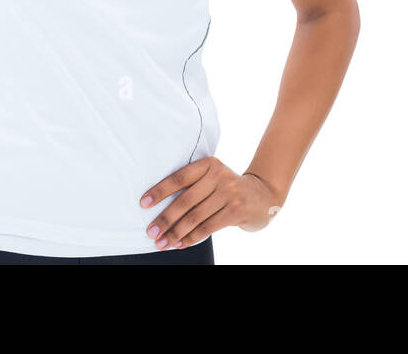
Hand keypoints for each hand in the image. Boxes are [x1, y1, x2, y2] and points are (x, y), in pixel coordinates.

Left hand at [138, 157, 282, 249]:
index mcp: (208, 164)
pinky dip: (191, 238)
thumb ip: (193, 186)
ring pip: (195, 217)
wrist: (264, 196)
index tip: (143, 203)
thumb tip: (160, 208)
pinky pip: (207, 227)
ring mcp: (229, 193)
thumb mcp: (214, 178)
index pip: (179, 177)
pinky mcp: (236, 210)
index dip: (160, 190)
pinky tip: (180, 244)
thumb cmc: (229, 189)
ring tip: (162, 243)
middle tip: (151, 232)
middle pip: (185, 200)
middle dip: (165, 218)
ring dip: (176, 232)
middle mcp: (219, 175)